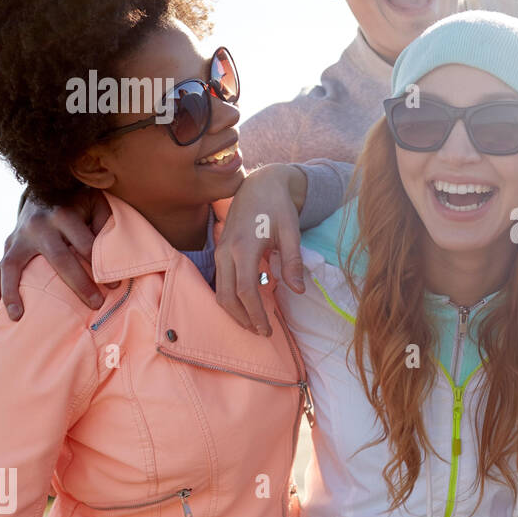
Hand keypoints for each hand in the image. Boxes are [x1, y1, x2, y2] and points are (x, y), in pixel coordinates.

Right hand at [0, 189, 110, 318]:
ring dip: (14, 293)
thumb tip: (111, 258)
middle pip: (59, 259)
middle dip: (79, 284)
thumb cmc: (77, 201)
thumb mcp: (95, 203)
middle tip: (96, 305)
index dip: (102, 266)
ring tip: (18, 317)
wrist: (44, 186)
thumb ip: (104, 225)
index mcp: (64, 214)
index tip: (116, 285)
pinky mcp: (9, 244)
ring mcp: (19, 236)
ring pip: (13, 266)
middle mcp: (39, 225)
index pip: (86, 244)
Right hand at [214, 164, 307, 334]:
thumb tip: (298, 291)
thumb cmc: (278, 206)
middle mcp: (226, 251)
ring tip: (255, 323)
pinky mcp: (220, 252)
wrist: (260, 184)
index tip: (267, 330)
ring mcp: (220, 251)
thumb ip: (293, 261)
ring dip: (234, 311)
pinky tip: (249, 304)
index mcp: (244, 247)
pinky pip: (221, 281)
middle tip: (262, 332)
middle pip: (226, 296)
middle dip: (242, 318)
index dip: (255, 313)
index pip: (245, 290)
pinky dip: (231, 298)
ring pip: (219, 291)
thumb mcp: (291, 231)